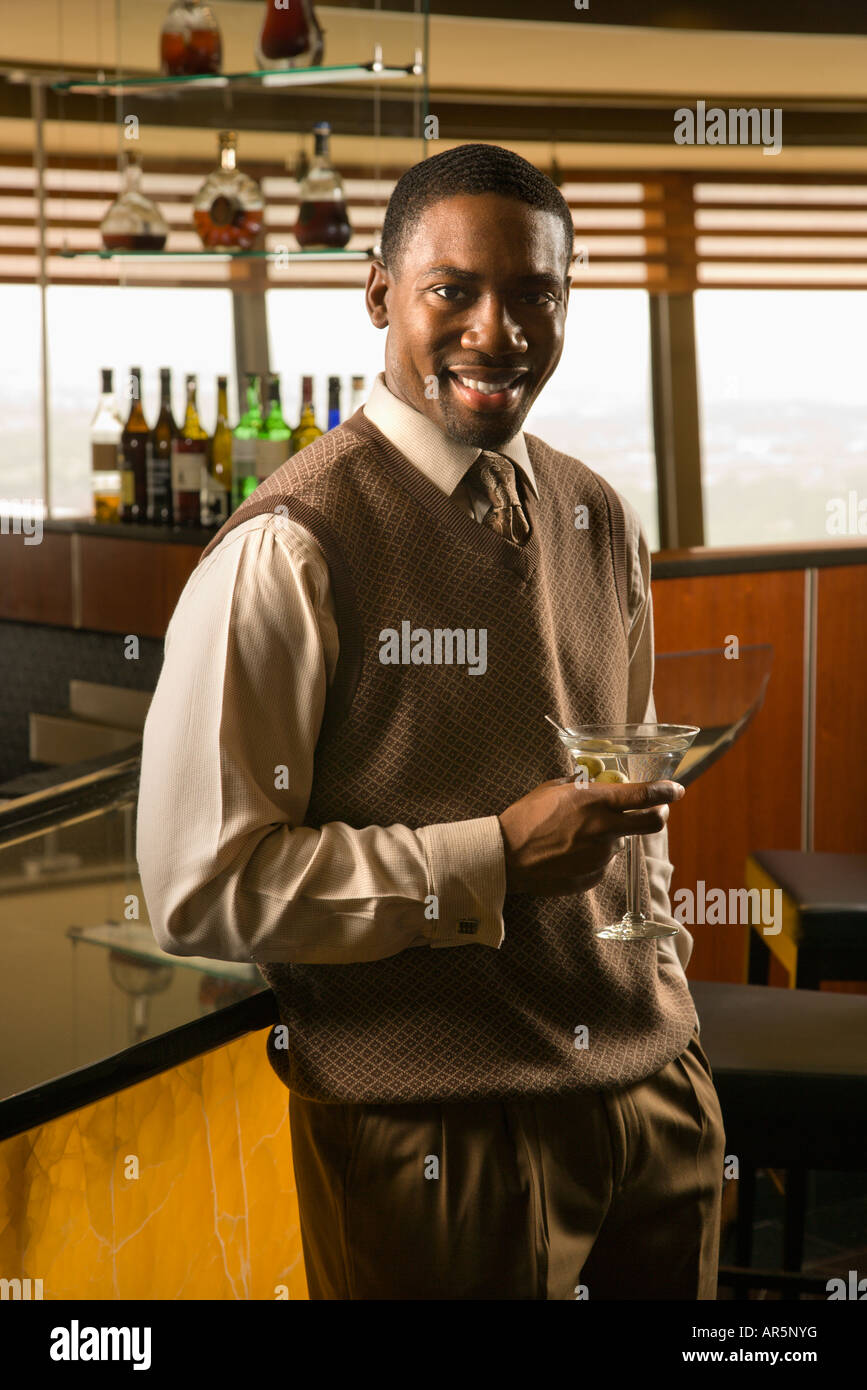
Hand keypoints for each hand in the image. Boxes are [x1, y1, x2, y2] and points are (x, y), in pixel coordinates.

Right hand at [497, 776, 684, 896]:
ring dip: (609, 837)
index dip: (667, 791)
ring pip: (619, 843)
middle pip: (652, 823)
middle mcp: (605, 830)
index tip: (676, 789)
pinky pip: (602, 863)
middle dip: (660, 815)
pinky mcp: (593, 877)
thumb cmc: (525, 818)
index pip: (645, 796)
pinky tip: (568, 853)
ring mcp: (601, 856)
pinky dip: (592, 856)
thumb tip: (593, 778)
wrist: (506, 858)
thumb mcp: (552, 789)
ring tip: (576, 837)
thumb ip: (580, 784)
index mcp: (596, 802)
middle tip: (654, 812)